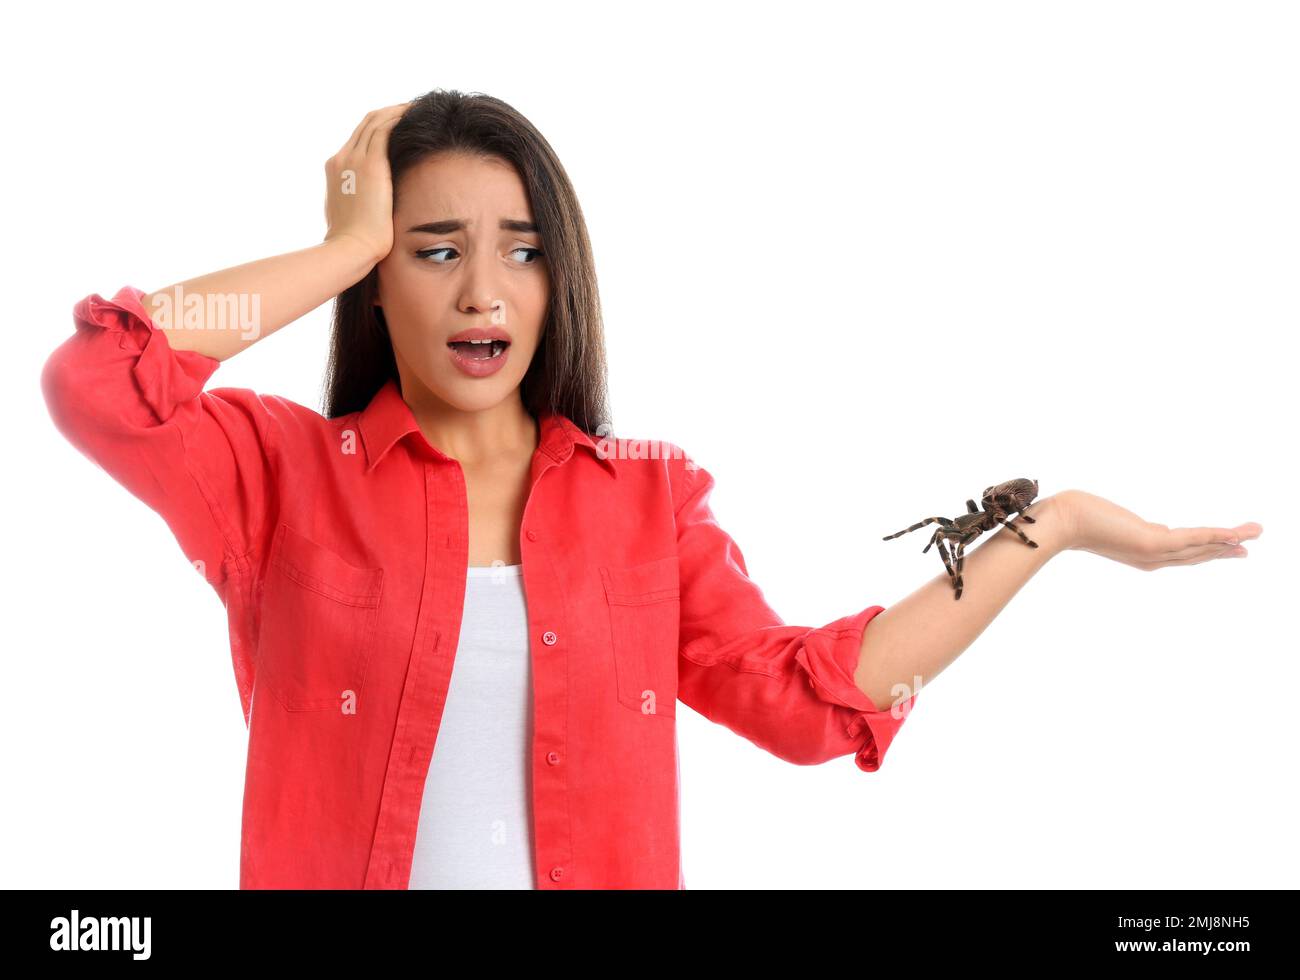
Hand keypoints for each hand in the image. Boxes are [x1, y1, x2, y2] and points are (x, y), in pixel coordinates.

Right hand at [323, 102, 410, 265]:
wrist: (351, 248)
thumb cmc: (354, 243)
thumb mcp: (350, 218)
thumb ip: (357, 204)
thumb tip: (369, 208)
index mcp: (335, 171)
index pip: (358, 140)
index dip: (378, 129)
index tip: (397, 127)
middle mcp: (342, 159)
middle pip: (365, 125)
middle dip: (388, 115)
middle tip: (411, 111)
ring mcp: (354, 159)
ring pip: (375, 122)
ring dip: (396, 112)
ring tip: (417, 108)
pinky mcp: (371, 164)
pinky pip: (385, 128)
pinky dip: (399, 117)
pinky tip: (415, 114)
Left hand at [1056, 489, 1261, 570]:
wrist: (1058, 523)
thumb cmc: (1071, 517)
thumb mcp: (1106, 518)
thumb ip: (1124, 523)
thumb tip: (1131, 521)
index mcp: (1140, 552)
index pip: (1180, 553)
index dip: (1205, 549)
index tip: (1225, 546)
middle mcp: (1149, 558)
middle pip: (1195, 554)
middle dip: (1223, 549)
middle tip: (1248, 547)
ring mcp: (1152, 553)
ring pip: (1200, 547)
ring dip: (1230, 540)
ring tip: (1256, 533)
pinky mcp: (1152, 542)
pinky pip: (1192, 538)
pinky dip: (1216, 536)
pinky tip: (1234, 534)